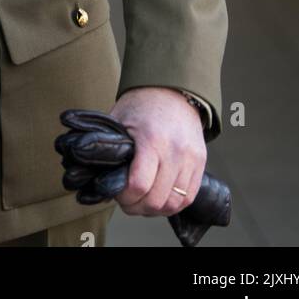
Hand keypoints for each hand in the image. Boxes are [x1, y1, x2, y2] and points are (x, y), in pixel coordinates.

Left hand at [108, 87, 206, 217]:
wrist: (172, 88)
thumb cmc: (142, 104)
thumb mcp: (120, 121)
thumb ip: (111, 149)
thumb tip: (98, 176)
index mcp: (151, 140)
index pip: (139, 185)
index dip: (125, 197)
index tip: (116, 193)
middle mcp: (175, 151)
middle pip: (156, 200)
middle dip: (137, 207)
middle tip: (127, 201)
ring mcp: (191, 158)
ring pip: (174, 203)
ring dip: (155, 209)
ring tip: (142, 201)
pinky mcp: (200, 162)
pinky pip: (188, 197)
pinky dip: (173, 204)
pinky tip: (159, 198)